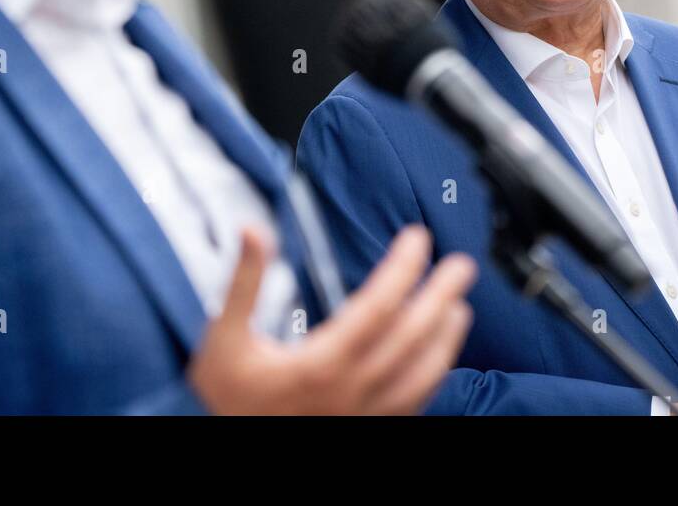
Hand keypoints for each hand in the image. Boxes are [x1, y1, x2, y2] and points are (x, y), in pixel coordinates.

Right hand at [187, 224, 475, 414]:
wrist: (215, 446)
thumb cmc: (221, 401)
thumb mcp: (221, 339)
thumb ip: (243, 283)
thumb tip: (254, 231)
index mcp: (321, 364)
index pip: (377, 306)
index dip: (403, 267)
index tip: (417, 238)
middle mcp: (351, 392)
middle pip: (411, 337)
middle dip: (440, 295)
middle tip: (462, 264)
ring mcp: (364, 416)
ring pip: (421, 376)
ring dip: (445, 339)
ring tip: (461, 308)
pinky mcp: (367, 430)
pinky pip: (413, 404)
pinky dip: (432, 377)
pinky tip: (438, 360)